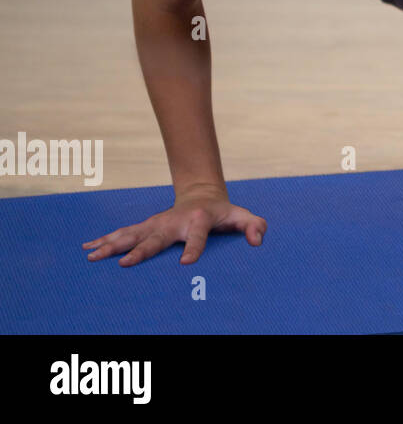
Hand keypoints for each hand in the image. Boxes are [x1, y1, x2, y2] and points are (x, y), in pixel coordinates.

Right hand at [82, 183, 265, 265]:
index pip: (198, 236)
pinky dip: (105, 240)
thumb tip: (258, 240)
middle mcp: (174, 222)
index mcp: (199, 221)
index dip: (195, 248)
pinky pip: (124, 233)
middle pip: (156, 237)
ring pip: (133, 234)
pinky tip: (88, 248)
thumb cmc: (224, 213)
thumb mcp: (242, 216)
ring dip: (113, 245)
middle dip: (141, 250)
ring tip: (93, 255)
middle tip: (125, 263)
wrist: (202, 196)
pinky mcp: (147, 226)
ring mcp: (157, 224)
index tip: (187, 263)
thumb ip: (254, 226)